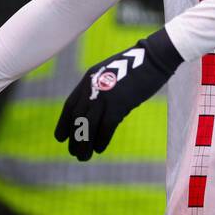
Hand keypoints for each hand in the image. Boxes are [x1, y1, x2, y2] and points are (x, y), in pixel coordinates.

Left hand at [54, 28, 182, 160]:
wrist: (154, 56)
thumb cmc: (138, 66)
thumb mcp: (111, 74)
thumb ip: (101, 89)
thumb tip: (97, 110)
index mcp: (88, 79)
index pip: (69, 105)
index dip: (63, 123)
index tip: (60, 138)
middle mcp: (92, 88)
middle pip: (76, 118)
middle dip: (74, 138)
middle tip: (74, 153)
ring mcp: (105, 96)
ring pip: (88, 125)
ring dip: (84, 144)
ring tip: (83, 157)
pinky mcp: (119, 103)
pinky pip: (106, 127)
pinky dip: (101, 140)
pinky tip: (100, 149)